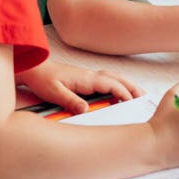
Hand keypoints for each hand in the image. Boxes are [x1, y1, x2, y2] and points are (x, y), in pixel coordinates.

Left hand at [18, 59, 144, 114]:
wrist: (34, 68)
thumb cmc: (43, 79)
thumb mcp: (54, 93)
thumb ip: (70, 101)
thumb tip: (86, 110)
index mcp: (86, 79)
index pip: (111, 85)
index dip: (123, 93)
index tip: (133, 101)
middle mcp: (90, 76)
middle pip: (117, 79)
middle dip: (132, 87)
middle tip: (144, 97)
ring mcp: (89, 76)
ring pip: (114, 78)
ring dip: (127, 84)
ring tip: (138, 94)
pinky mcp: (85, 79)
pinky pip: (108, 79)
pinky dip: (118, 83)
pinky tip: (119, 90)